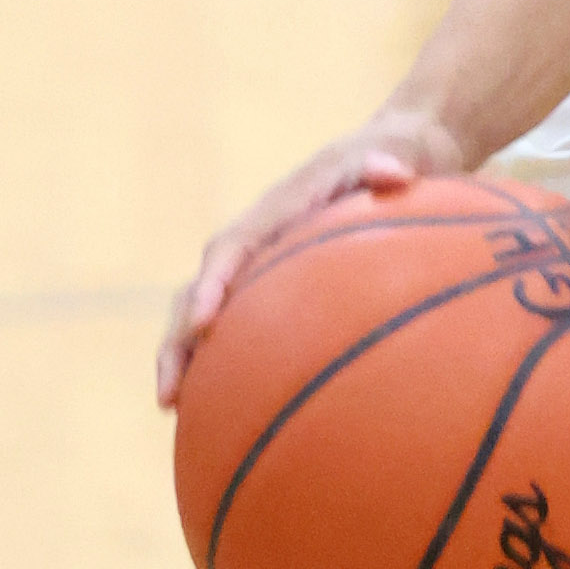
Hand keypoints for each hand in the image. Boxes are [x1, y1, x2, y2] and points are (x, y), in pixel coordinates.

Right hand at [155, 106, 472, 407]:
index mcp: (277, 209)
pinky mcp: (277, 289)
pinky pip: (245, 329)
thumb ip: (388, 163)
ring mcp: (261, 267)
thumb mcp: (401, 152)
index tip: (203, 321)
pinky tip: (230, 417)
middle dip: (178, 341)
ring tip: (173, 410)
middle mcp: (257, 241)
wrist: (398, 154)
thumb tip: (392, 173)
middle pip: (199, 291)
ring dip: (187, 359)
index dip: (212, 283)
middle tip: (168, 393)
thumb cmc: (398, 156)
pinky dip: (230, 364)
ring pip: (208, 316)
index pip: (233, 247)